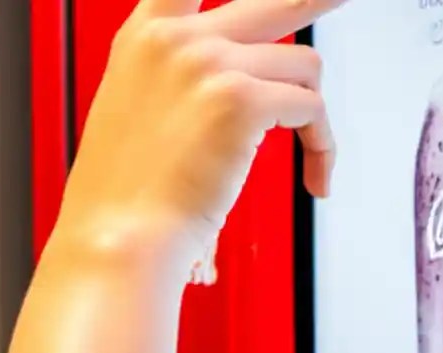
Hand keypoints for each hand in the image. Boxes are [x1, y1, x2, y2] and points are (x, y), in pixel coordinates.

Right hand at [52, 0, 343, 283]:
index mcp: (146, 36)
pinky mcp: (240, 100)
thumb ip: (177, 73)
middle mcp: (177, 39)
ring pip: (304, 66)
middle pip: (275, 2)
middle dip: (316, 1)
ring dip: (315, 114)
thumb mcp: (134, 109)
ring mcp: (208, 64)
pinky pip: (312, 108)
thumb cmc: (128, 195)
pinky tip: (315, 178)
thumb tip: (236, 70)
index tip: (283, 0)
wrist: (119, 238)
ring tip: (309, 156)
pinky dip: (323, 146)